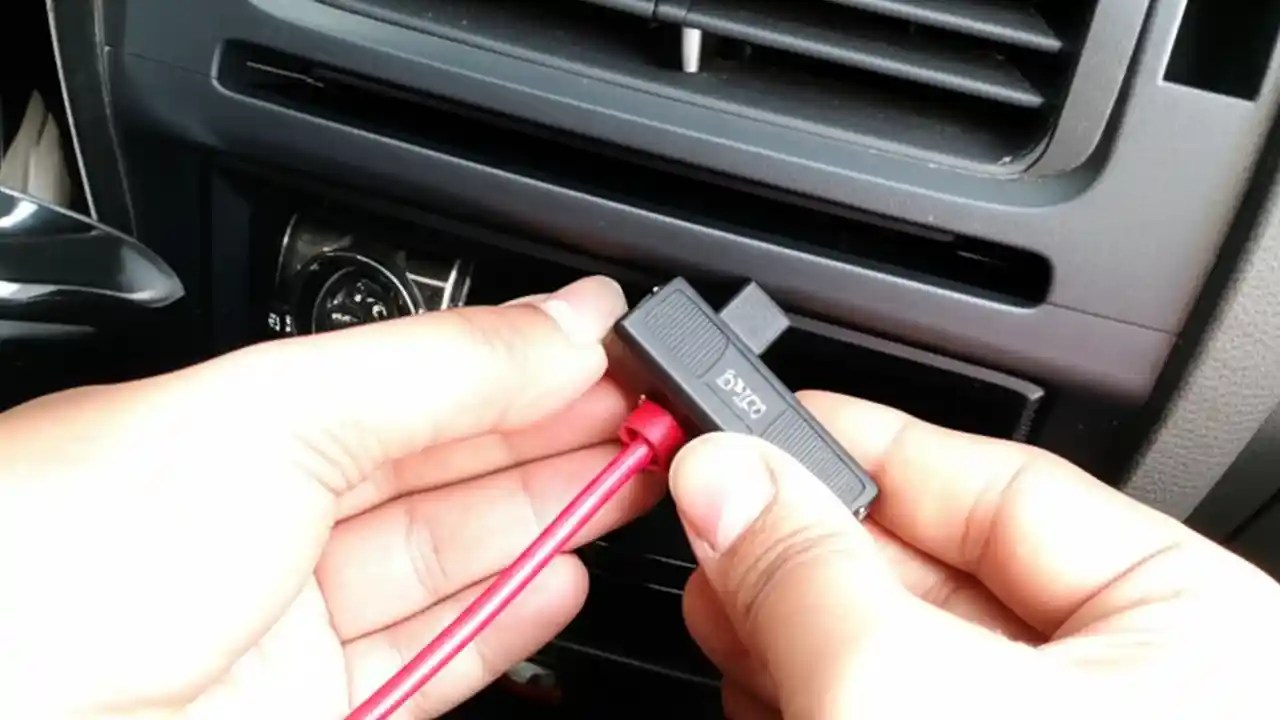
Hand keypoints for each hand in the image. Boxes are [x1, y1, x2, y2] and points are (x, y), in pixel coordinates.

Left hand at [0, 277, 652, 718]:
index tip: (618, 352)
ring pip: (453, 565)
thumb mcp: (274, 418)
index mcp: (244, 424)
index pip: (421, 381)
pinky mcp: (316, 714)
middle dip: (558, 437)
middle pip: (448, 471)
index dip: (525, 363)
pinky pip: (432, 662)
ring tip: (635, 483)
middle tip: (652, 418)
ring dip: (551, 523)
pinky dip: (504, 625)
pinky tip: (561, 582)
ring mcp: (291, 627)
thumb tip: (562, 322)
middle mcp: (267, 520)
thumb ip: (433, 372)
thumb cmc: (60, 555)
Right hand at [671, 392, 1279, 719]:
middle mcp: (1142, 688)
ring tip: (718, 600)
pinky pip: (896, 712)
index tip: (768, 426)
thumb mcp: (905, 694)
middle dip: (811, 546)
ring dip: (797, 623)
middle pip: (944, 571)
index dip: (869, 448)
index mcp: (1203, 632)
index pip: (1010, 486)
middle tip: (717, 514)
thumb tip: (728, 478)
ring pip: (909, 652)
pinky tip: (758, 678)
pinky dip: (819, 690)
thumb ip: (811, 574)